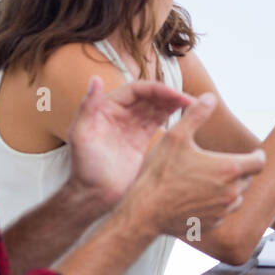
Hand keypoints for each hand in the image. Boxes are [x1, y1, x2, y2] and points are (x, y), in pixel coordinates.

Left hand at [65, 77, 193, 212]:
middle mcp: (119, 113)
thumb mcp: (81, 135)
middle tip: (189, 99)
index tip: (174, 94)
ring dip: (173, 102)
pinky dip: (172, 114)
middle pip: (148, 96)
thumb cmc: (84, 167)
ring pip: (156, 106)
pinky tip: (186, 111)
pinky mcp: (142, 139)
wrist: (95, 196)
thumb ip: (88, 106)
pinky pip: (158, 120)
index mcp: (106, 108)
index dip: (156, 89)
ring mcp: (131, 126)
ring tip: (193, 103)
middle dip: (169, 94)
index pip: (135, 90)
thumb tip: (95, 78)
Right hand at [120, 92, 264, 237]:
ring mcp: (222, 211)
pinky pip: (221, 213)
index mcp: (229, 169)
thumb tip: (210, 97)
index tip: (251, 153)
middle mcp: (231, 193)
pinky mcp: (212, 225)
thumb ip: (196, 115)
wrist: (144, 212)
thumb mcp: (176, 137)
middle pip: (247, 179)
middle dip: (238, 171)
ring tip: (209, 181)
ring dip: (229, 190)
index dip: (256, 156)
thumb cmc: (160, 173)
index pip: (259, 162)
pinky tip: (197, 199)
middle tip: (221, 164)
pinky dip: (215, 206)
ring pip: (236, 198)